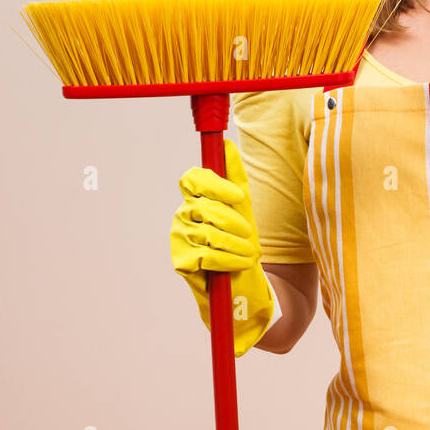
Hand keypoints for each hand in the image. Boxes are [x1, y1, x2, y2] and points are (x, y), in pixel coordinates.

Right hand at [169, 139, 274, 355]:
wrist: (246, 284)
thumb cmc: (242, 242)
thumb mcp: (244, 210)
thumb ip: (235, 178)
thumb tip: (227, 146)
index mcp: (196, 200)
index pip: (193, 179)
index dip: (215, 184)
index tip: (239, 196)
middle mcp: (183, 217)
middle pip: (204, 206)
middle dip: (234, 221)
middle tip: (250, 235)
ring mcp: (179, 240)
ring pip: (207, 232)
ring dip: (236, 244)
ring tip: (249, 254)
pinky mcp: (182, 264)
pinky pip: (206, 255)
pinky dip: (229, 260)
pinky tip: (239, 264)